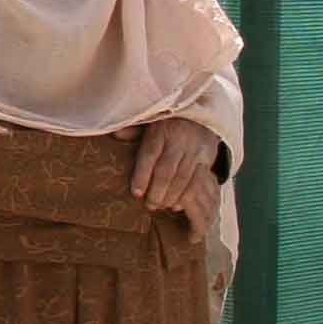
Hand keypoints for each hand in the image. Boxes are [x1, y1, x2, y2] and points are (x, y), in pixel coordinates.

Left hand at [127, 116, 220, 231]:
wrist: (199, 117)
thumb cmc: (166, 125)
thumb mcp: (149, 122)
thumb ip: (133, 131)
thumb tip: (116, 135)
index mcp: (160, 130)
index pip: (149, 154)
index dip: (142, 175)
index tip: (136, 193)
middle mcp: (179, 140)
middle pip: (166, 170)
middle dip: (156, 191)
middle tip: (149, 205)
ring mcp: (194, 150)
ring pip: (182, 178)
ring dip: (170, 196)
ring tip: (160, 206)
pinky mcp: (206, 159)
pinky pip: (198, 181)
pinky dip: (187, 196)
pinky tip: (177, 205)